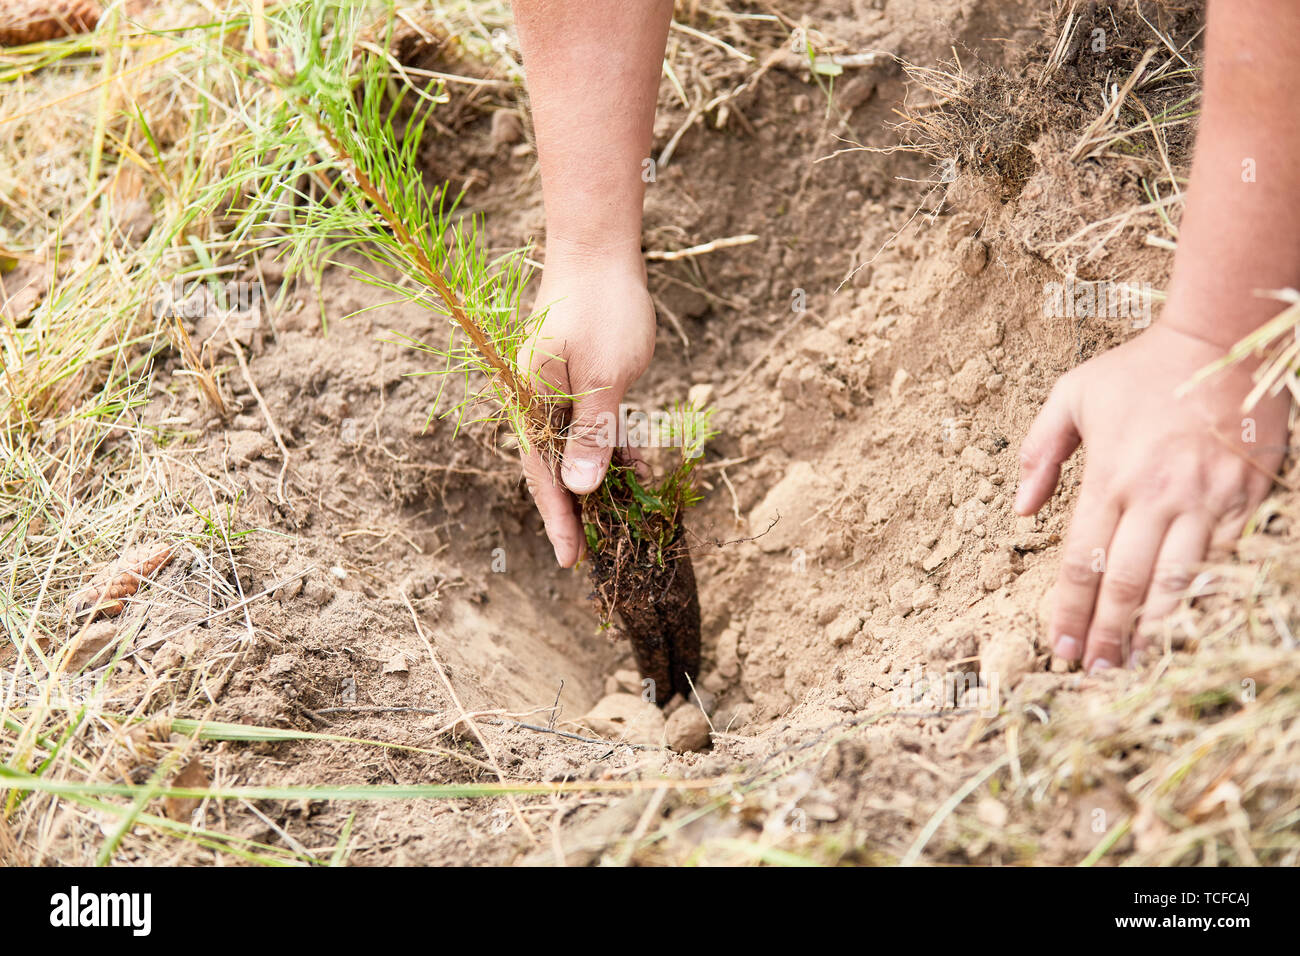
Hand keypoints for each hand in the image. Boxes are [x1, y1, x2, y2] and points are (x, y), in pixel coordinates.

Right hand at [518, 246, 655, 566]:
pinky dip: (614, 445)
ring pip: (576, 447)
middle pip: (555, 467)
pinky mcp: (578, 374)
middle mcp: (537, 399)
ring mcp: (556, 387)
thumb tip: (579, 488)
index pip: (544, 476)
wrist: (598, 246)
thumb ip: (592, 435)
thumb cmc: (602, 307)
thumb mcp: (604, 378)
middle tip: (593, 554)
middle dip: (576, 510)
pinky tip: (639, 467)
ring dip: (598, 481)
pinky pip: (593, 422)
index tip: (571, 562)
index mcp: (532, 403)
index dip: (560, 521)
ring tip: (618, 521)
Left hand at [1014, 322, 1287, 669]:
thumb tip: (1020, 510)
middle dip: (1107, 633)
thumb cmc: (1141, 369)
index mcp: (1110, 475)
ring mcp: (1208, 500)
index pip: (1082, 560)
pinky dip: (1207, 598)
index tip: (1060, 646)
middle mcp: (1157, 496)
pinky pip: (1226, 561)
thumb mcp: (1072, 395)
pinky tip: (1191, 628)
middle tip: (1095, 671)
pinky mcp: (1248, 499)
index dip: (1070, 610)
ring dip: (1154, 630)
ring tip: (1137, 665)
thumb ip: (1040, 451)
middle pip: (1126, 582)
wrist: (1224, 339)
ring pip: (1179, 582)